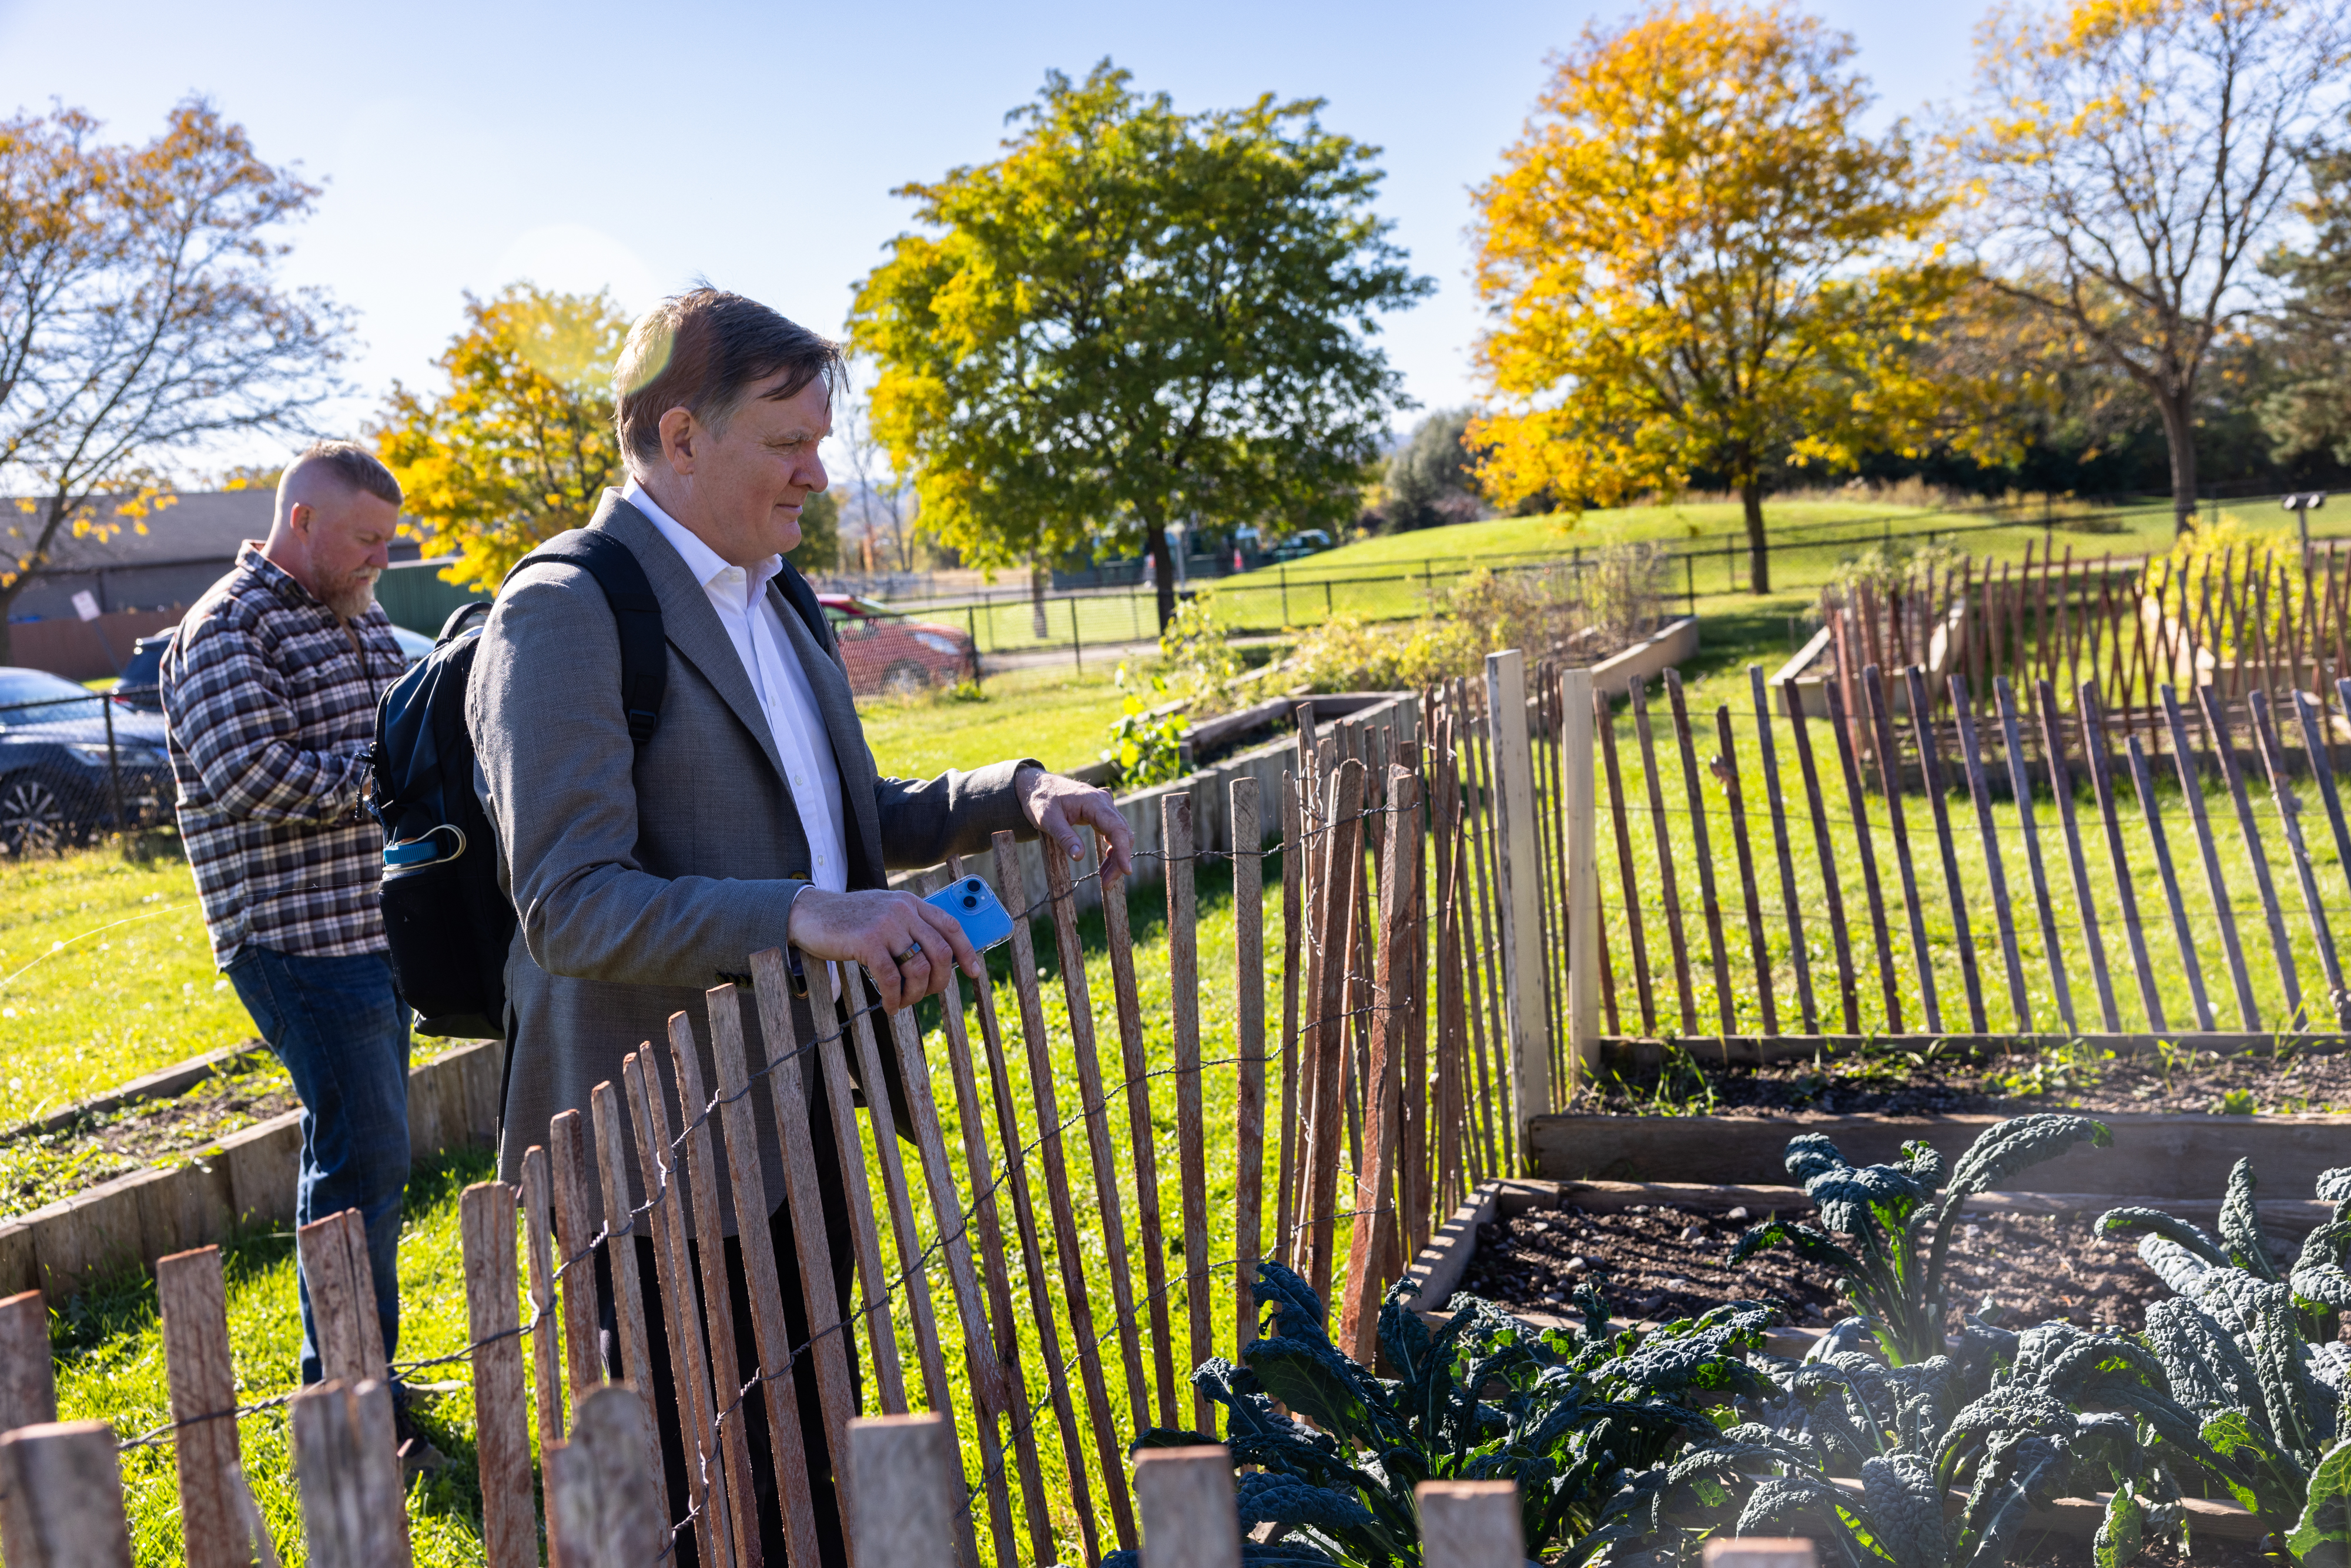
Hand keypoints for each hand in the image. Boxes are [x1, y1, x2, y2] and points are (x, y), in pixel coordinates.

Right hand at [785, 887, 981, 1013]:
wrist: (809, 914)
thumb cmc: (848, 920)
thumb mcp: (884, 914)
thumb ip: (909, 927)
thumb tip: (938, 959)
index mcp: (911, 903)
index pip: (951, 925)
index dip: (967, 951)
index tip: (973, 972)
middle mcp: (903, 910)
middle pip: (941, 952)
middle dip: (940, 981)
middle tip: (927, 994)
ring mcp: (886, 925)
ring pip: (919, 968)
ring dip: (915, 994)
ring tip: (901, 1001)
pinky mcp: (868, 941)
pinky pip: (891, 978)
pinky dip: (893, 998)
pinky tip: (888, 1005)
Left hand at [1017, 765, 1134, 879]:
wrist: (1037, 786)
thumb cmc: (1041, 800)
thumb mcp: (1047, 819)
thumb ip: (1064, 837)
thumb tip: (1079, 856)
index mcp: (1093, 801)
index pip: (1116, 828)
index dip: (1123, 850)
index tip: (1126, 871)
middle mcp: (1104, 803)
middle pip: (1123, 834)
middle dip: (1119, 860)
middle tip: (1107, 884)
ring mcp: (1104, 807)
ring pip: (1120, 835)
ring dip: (1117, 857)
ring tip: (1105, 879)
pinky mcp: (1101, 814)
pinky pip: (1113, 832)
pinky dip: (1113, 849)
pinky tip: (1106, 864)